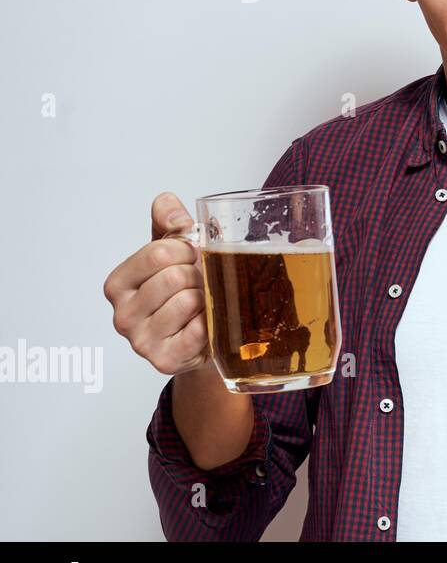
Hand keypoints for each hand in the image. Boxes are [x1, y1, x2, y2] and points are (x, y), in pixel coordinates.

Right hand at [103, 192, 211, 375]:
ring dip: (208, 297)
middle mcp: (122, 315)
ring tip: (204, 302)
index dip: (187, 249)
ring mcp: (141, 341)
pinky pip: (199, 330)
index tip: (193, 255)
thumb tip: (167, 201)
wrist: (200, 339)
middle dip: (199, 273)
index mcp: (118, 284)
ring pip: (188, 301)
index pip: (158, 252)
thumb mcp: (174, 252)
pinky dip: (212, 321)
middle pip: (174, 276)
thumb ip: (169, 224)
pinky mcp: (164, 360)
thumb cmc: (184, 291)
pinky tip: (208, 323)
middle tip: (203, 281)